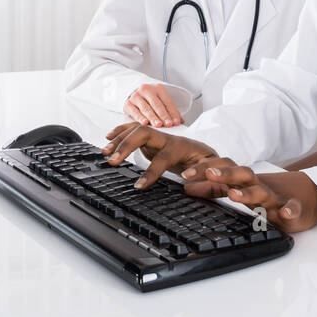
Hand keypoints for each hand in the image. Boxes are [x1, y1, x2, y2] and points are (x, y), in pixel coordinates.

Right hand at [102, 122, 217, 188]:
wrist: (205, 152)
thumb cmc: (207, 163)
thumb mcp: (211, 171)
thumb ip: (203, 175)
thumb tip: (189, 181)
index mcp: (182, 147)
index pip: (164, 157)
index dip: (152, 171)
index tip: (139, 186)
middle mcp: (167, 138)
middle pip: (144, 134)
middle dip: (126, 145)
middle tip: (112, 161)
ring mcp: (158, 136)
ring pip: (136, 130)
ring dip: (119, 139)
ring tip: (105, 152)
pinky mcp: (150, 139)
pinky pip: (133, 130)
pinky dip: (120, 131)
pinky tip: (109, 137)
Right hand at [123, 84, 183, 126]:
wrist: (134, 96)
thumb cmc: (151, 101)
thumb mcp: (161, 102)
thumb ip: (170, 111)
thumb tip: (181, 122)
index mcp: (158, 88)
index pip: (167, 102)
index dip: (173, 113)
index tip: (176, 123)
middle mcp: (147, 90)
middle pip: (157, 104)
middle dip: (163, 115)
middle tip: (168, 124)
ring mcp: (136, 96)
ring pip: (146, 108)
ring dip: (153, 117)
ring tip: (158, 125)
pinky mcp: (128, 103)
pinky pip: (135, 111)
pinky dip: (140, 118)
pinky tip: (145, 123)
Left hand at [192, 163, 316, 233]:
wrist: (307, 196)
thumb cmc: (266, 195)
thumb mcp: (238, 191)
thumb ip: (213, 189)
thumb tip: (188, 187)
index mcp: (243, 181)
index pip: (223, 168)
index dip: (204, 169)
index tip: (185, 175)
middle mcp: (258, 186)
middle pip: (241, 175)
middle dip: (224, 174)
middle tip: (208, 174)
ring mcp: (276, 197)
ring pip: (262, 192)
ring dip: (248, 193)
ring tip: (234, 195)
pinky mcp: (294, 208)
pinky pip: (292, 208)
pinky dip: (289, 210)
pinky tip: (285, 213)